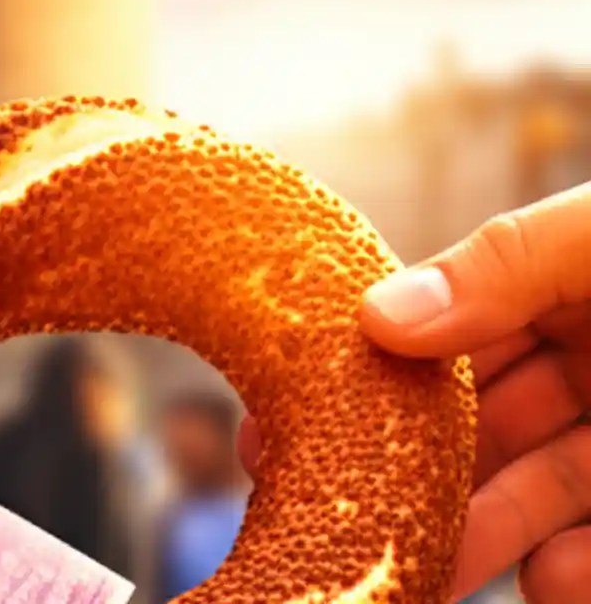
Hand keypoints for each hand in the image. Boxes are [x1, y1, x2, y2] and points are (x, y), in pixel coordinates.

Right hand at [240, 183, 590, 601]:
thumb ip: (501, 265)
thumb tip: (371, 316)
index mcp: (546, 289)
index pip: (429, 340)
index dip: (353, 386)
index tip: (276, 431)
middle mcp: (578, 362)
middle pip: (468, 432)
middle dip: (401, 480)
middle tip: (329, 522)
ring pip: (527, 496)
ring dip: (478, 540)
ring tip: (431, 572)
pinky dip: (569, 574)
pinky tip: (549, 579)